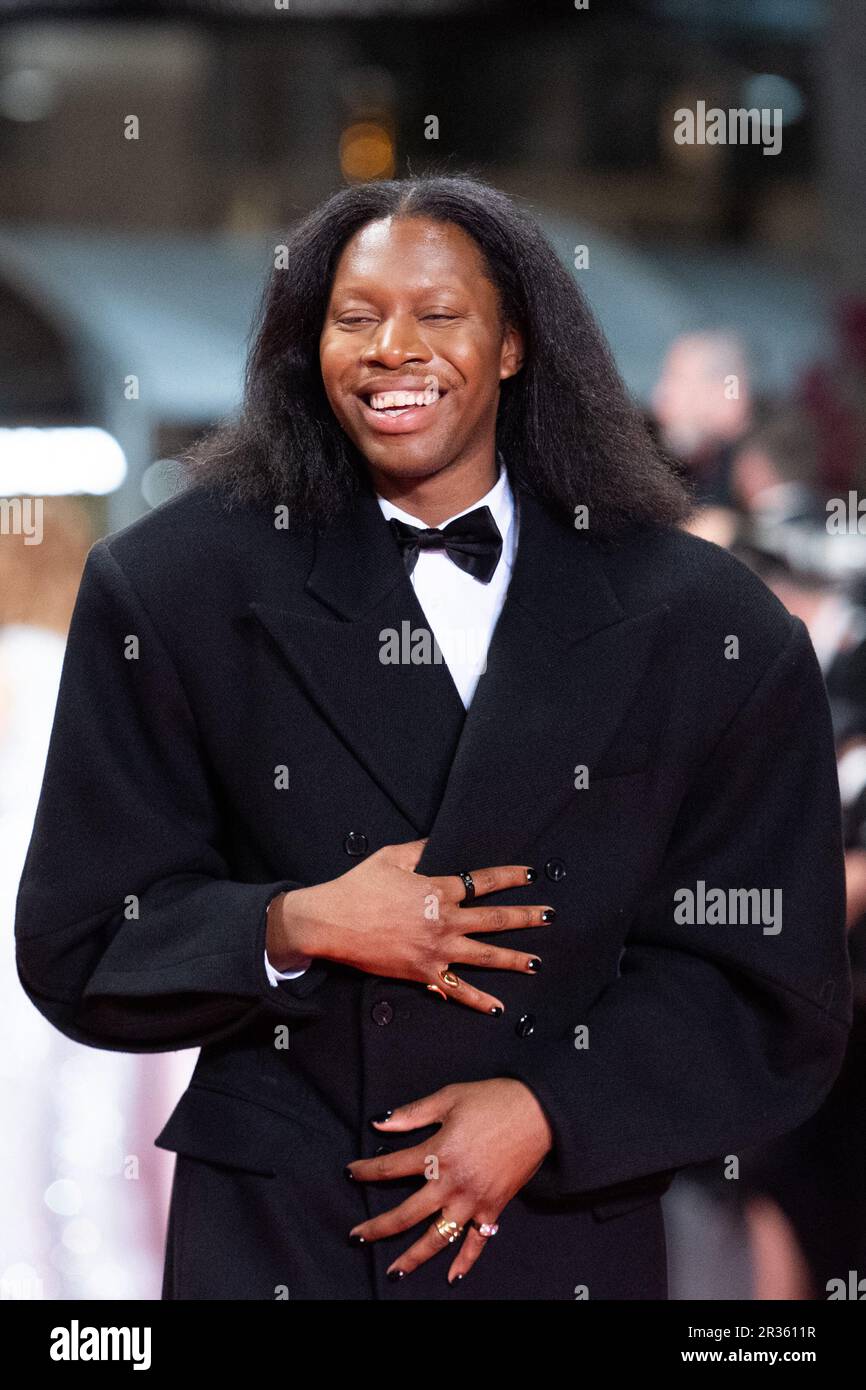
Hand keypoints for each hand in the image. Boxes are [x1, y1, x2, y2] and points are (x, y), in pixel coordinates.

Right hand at [269, 838, 553, 1013]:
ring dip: (513, 958)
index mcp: (437, 890)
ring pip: (484, 955)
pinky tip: (498, 1006)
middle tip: (550, 916)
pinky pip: (456, 989)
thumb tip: (438, 839)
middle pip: (494, 919)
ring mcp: (436, 950)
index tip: (531, 874)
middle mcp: (444, 921)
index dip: (510, 876)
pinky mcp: (423, 973)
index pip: (484, 881)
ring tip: (537, 962)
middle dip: (525, 917)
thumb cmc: (358, 887)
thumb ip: (420, 849)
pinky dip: (477, 999)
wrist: (330, 923)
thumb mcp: (391, 858)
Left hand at [345, 1078, 553, 1284]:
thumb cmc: (493, 1100)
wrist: (539, 1113)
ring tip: (394, 1271)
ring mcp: (473, 1200)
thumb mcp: (449, 1098)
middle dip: (377, 1228)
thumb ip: (412, 1114)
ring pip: (437, 1237)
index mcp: (438, 1153)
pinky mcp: (494, 1208)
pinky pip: (478, 1242)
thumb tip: (379, 1123)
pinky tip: (451, 1276)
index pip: (391, 1168)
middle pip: (406, 1213)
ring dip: (414, 1256)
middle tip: (356, 1236)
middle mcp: (452, 1183)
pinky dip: (466, 1261)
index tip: (351, 1173)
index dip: (366, 1171)